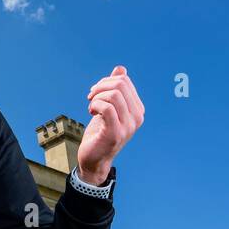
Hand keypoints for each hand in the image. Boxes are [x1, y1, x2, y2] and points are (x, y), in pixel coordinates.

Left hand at [79, 65, 143, 183]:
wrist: (94, 159)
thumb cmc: (100, 132)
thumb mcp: (108, 107)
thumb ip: (116, 89)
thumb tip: (120, 69)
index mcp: (137, 109)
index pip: (125, 81)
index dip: (106, 81)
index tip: (95, 92)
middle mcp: (137, 117)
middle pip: (120, 84)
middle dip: (100, 86)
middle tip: (90, 96)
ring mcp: (128, 126)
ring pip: (114, 95)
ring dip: (97, 96)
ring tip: (91, 106)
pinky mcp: (116, 133)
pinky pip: (107, 108)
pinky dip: (95, 105)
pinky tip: (91, 112)